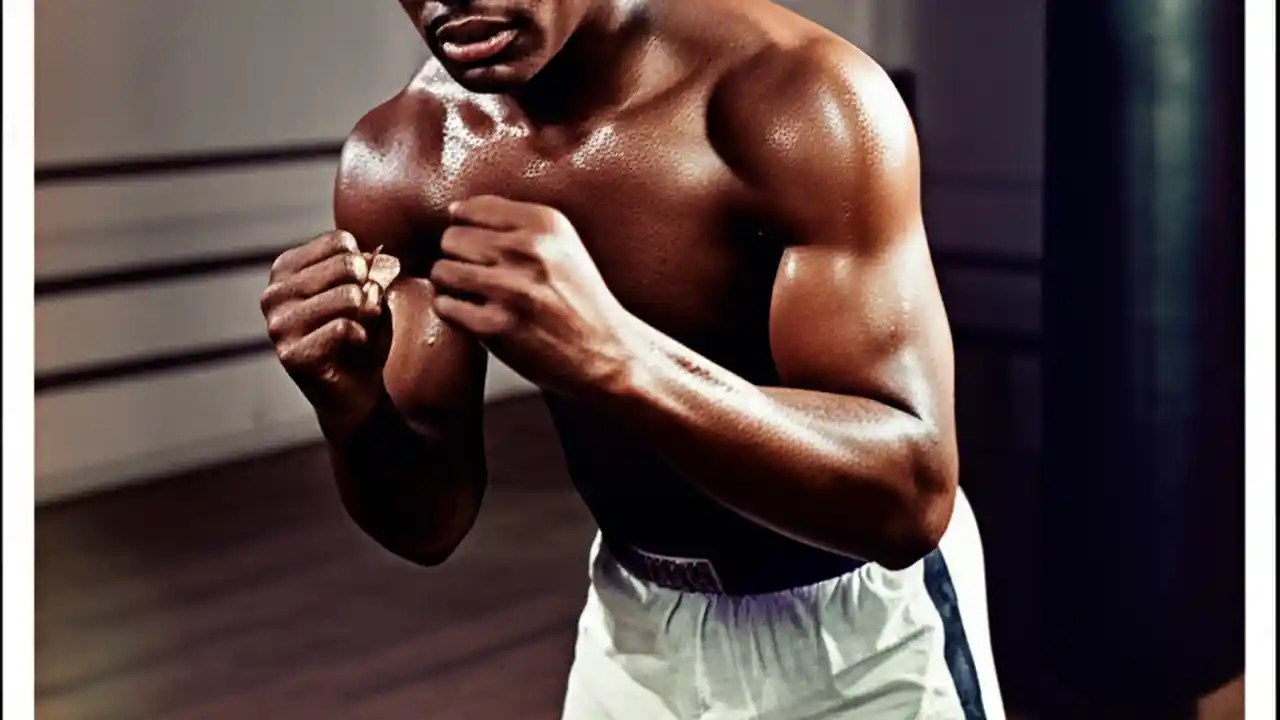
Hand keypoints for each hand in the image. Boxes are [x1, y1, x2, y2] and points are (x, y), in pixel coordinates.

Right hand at [261, 231, 387, 432]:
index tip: (361, 292)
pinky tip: (352, 348)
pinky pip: (347, 327)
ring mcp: (278, 325)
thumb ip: (373, 270)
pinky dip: (363, 338)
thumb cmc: (362, 335)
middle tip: (364, 316)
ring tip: (359, 332)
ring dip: (368, 316)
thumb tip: (379, 257)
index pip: (341, 242)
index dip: (367, 267)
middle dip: (369, 291)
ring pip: (349, 296)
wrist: (357, 392)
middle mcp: (273, 294)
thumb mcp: (371, 294)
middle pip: (347, 265)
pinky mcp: (291, 354)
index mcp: (286, 270)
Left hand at [429, 196, 640, 398]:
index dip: (470, 231)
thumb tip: (454, 210)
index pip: (473, 209)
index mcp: (545, 224)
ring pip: (443, 270)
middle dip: (459, 258)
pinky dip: (452, 311)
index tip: (484, 251)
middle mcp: (529, 250)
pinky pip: (445, 305)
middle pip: (453, 238)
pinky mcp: (496, 326)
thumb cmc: (579, 300)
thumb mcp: (562, 244)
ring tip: (473, 296)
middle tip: (480, 278)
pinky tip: (472, 316)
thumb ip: (515, 222)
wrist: (606, 352)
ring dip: (452, 285)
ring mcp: (511, 289)